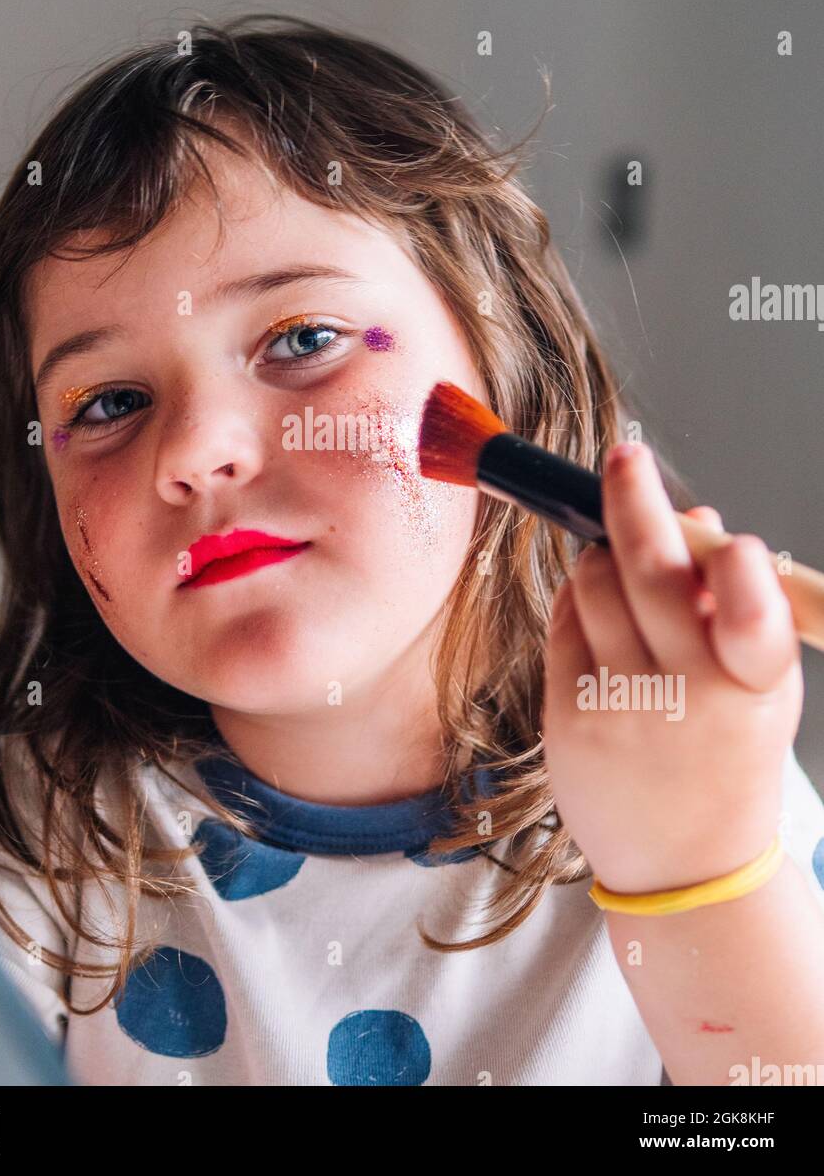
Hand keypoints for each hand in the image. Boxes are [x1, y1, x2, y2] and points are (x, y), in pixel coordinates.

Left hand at [541, 441, 802, 894]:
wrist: (684, 865)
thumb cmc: (725, 756)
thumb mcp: (758, 690)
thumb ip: (735, 608)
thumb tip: (696, 517)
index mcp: (755, 686)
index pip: (753, 616)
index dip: (738, 570)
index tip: (723, 536)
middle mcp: (690, 693)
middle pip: (651, 573)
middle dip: (634, 500)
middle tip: (625, 458)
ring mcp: (623, 704)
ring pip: (594, 585)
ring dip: (601, 550)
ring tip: (616, 554)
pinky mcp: (570, 714)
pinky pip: (564, 623)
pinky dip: (578, 598)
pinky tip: (595, 605)